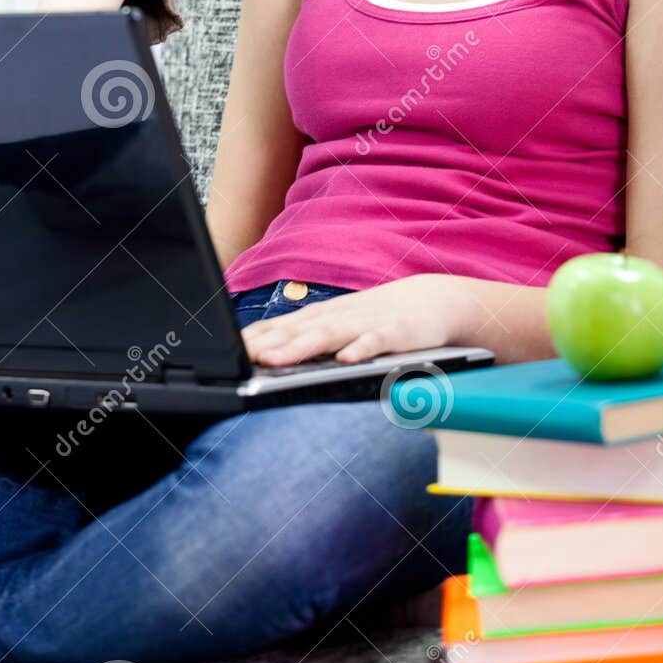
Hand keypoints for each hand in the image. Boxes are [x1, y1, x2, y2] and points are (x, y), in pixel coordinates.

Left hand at [240, 275, 463, 365]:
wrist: (433, 301)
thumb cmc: (380, 316)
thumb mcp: (341, 323)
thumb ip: (309, 335)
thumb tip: (268, 349)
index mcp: (324, 316)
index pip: (283, 326)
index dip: (256, 338)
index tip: (229, 351)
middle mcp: (340, 317)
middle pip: (298, 331)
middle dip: (269, 345)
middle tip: (242, 358)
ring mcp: (366, 323)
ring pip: (330, 335)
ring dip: (301, 347)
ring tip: (276, 361)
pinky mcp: (395, 333)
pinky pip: (376, 342)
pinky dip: (361, 349)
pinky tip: (347, 359)